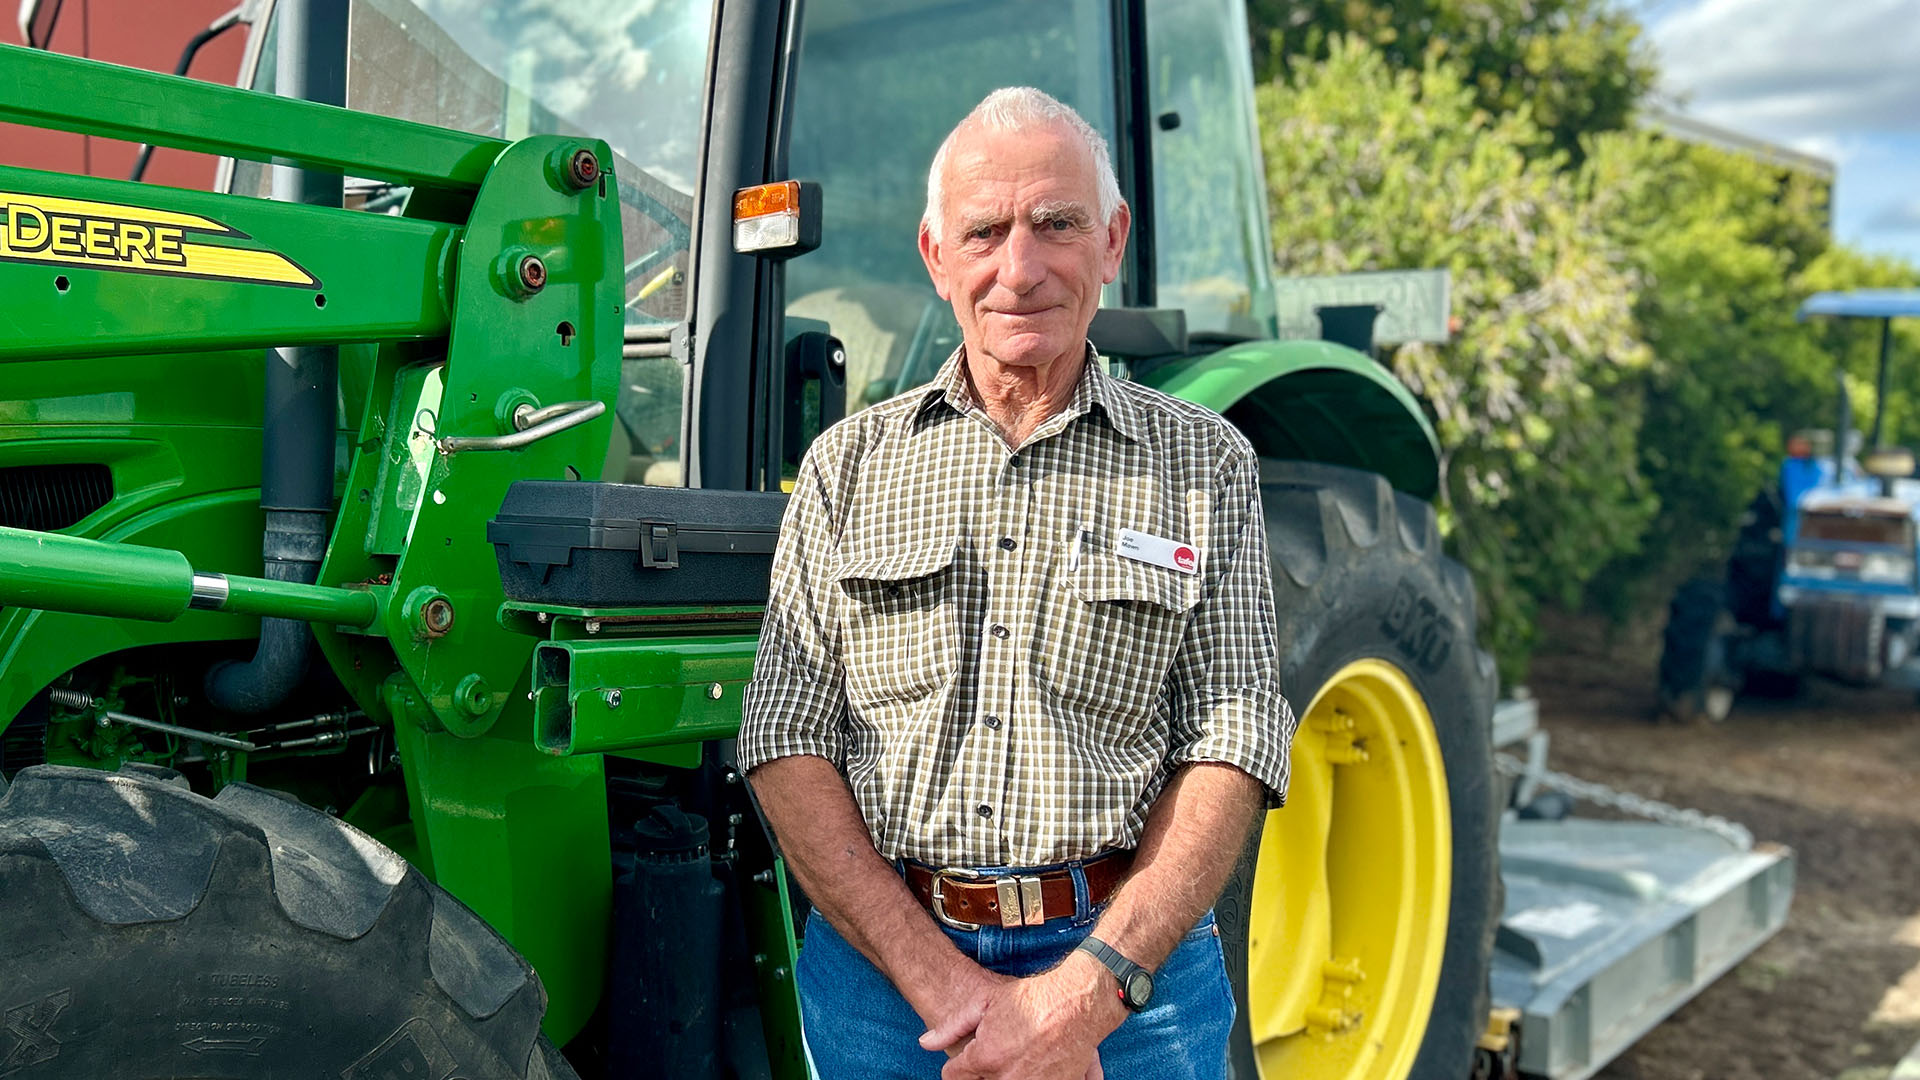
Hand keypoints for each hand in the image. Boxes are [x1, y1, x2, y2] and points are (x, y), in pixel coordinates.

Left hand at [923, 952, 1126, 1078]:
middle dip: (982, 1074)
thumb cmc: (1032, 998)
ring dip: (1005, 1076)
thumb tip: (926, 1043)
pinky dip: (1031, 1078)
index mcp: (985, 1059)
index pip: (953, 1077)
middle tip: (997, 1055)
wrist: (1078, 1002)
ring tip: (1016, 1058)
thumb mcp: (985, 1002)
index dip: (958, 1066)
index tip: (970, 1057)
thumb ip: (952, 1026)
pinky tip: (1035, 1066)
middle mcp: (1007, 1079)